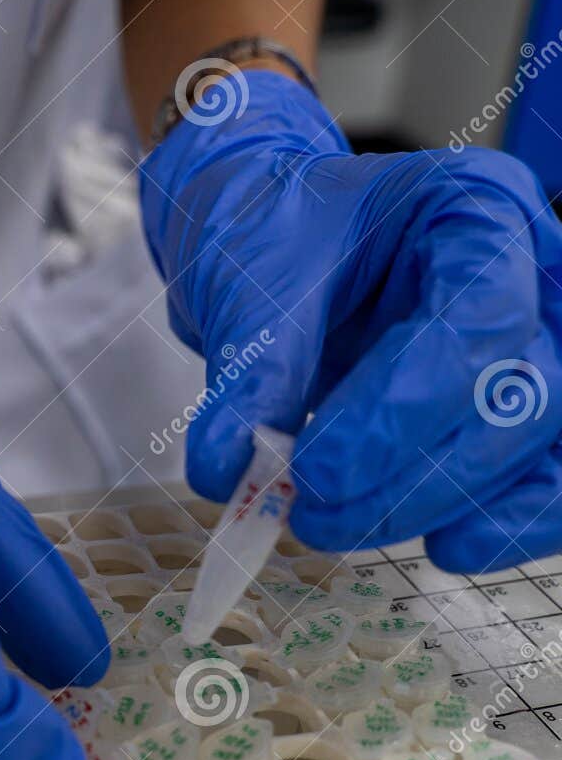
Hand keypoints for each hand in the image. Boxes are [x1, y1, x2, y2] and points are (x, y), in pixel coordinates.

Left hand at [141, 69, 561, 572]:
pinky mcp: (516, 407)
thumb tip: (229, 471)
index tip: (313, 470)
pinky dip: (499, 523)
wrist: (279, 238)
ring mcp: (538, 341)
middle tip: (311, 511)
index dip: (401, 412)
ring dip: (441, 506)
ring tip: (333, 525)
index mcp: (475, 210)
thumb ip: (252, 377)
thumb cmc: (279, 237)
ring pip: (538, 447)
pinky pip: (544, 477)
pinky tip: (443, 549)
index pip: (478, 321)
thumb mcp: (252, 284)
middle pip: (522, 395)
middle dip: (414, 475)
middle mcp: (534, 272)